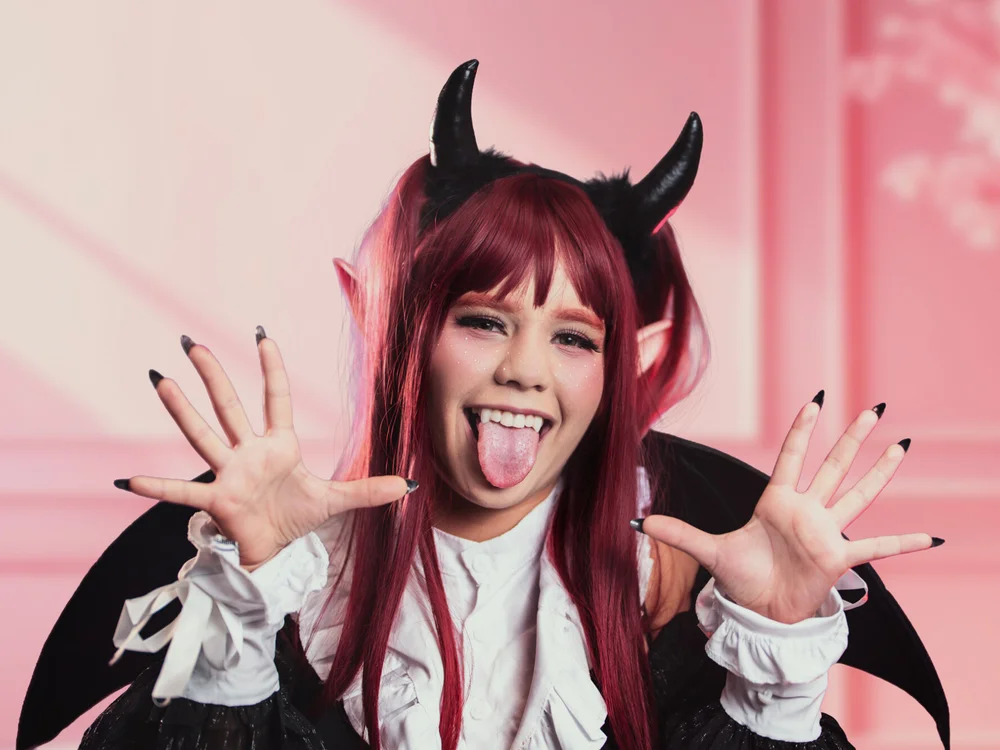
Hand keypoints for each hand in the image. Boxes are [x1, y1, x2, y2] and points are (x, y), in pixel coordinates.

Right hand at [115, 327, 412, 568]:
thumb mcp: (336, 501)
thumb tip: (410, 485)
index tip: (262, 333)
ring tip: (160, 380)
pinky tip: (126, 479)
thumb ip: (369, 490)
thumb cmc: (295, 517)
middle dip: (212, 374)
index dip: (271, 367)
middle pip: (229, 406)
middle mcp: (248, 453)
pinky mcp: (216, 503)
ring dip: (181, 410)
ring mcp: (228, 475)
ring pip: (202, 436)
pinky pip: (181, 493)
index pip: (275, 398)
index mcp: (278, 446)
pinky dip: (156, 487)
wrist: (272, 552)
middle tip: (191, 342)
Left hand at [640, 393, 939, 623]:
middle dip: (851, 437)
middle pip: (832, 465)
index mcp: (776, 502)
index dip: (803, 429)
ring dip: (879, 471)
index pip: (792, 456)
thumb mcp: (708, 550)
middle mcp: (806, 511)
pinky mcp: (839, 559)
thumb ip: (677, 532)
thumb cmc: (739, 578)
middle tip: (873, 407)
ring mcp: (825, 532)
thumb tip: (636, 522)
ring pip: (857, 493)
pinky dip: (902, 544)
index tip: (816, 400)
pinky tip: (930, 537)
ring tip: (902, 444)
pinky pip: (876, 548)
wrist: (758, 613)